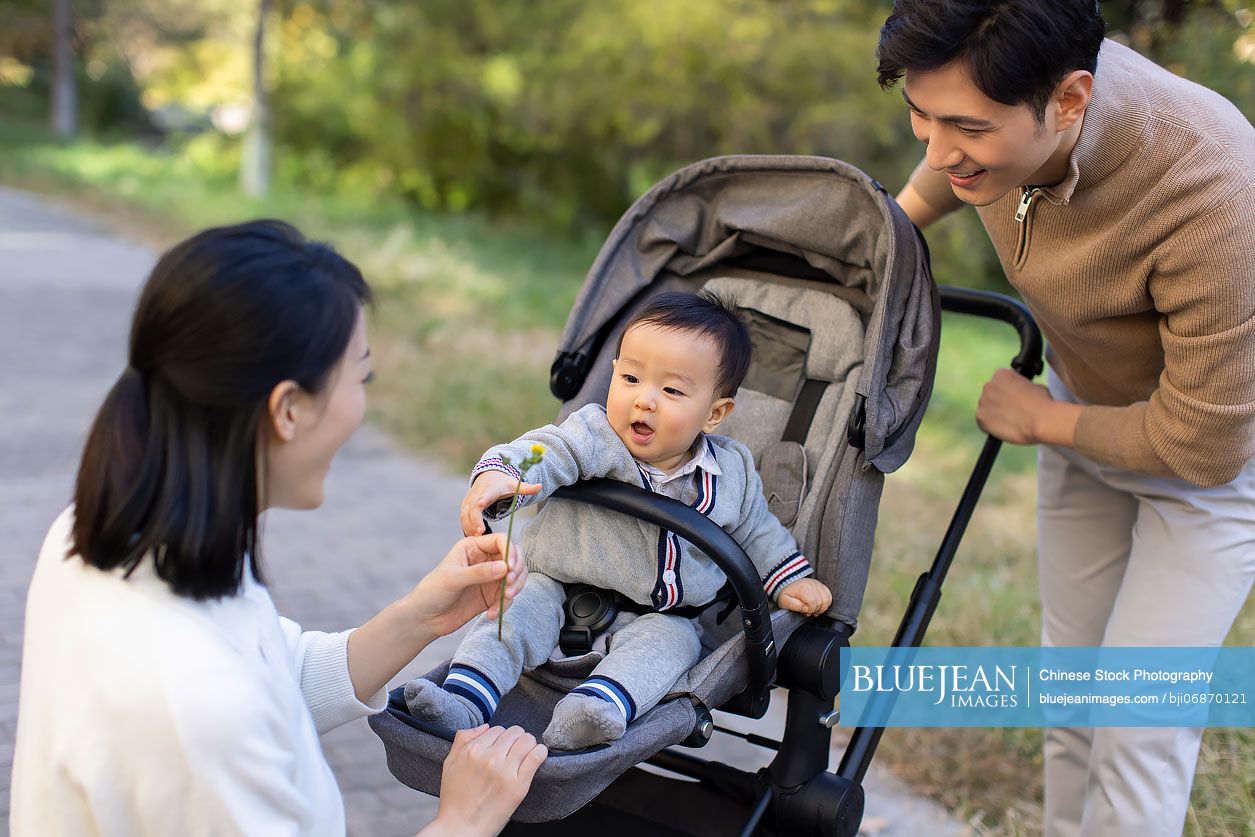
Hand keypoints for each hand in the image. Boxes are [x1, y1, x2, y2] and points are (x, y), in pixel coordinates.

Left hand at [406, 533, 528, 638]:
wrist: (426, 618)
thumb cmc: (433, 592)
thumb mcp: (453, 579)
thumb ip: (479, 572)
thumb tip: (505, 568)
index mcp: (473, 547)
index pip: (501, 540)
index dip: (510, 552)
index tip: (509, 569)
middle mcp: (485, 559)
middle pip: (514, 557)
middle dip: (516, 571)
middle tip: (509, 586)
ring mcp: (490, 577)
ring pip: (515, 576)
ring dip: (515, 588)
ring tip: (504, 600)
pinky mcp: (492, 595)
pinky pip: (508, 596)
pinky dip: (505, 605)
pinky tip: (491, 614)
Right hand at [424, 725, 547, 836]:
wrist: (461, 828)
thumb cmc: (455, 798)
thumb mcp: (450, 763)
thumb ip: (462, 739)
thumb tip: (485, 726)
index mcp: (472, 751)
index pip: (496, 729)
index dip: (500, 737)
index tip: (501, 747)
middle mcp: (490, 758)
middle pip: (514, 732)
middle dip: (515, 738)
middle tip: (514, 749)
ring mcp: (505, 771)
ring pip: (527, 740)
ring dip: (528, 743)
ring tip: (526, 752)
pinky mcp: (519, 786)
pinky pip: (536, 757)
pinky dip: (540, 752)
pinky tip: (538, 754)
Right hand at [460, 471, 542, 535]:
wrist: (488, 477)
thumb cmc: (502, 484)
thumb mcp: (514, 485)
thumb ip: (526, 488)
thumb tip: (541, 486)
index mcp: (491, 489)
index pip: (486, 494)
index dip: (483, 499)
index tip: (481, 504)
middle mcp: (478, 494)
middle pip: (473, 507)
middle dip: (475, 519)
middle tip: (479, 532)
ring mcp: (470, 500)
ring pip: (466, 513)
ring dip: (469, 525)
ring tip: (475, 536)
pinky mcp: (465, 506)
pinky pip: (463, 518)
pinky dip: (466, 526)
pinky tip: (471, 536)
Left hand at [777, 578, 831, 615]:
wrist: (786, 582)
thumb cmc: (786, 592)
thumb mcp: (784, 601)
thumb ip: (794, 606)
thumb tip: (805, 609)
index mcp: (803, 588)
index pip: (813, 602)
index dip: (810, 610)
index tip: (805, 612)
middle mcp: (812, 584)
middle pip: (822, 602)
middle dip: (816, 609)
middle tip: (809, 611)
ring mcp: (817, 584)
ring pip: (827, 599)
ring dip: (822, 607)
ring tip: (814, 609)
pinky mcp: (820, 585)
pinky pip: (829, 595)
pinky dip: (826, 602)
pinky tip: (818, 605)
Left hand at [975, 368, 1083, 446]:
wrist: (1041, 419)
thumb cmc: (1043, 403)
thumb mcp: (1034, 386)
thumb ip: (1021, 387)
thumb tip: (1019, 393)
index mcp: (1002, 374)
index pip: (1001, 383)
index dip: (1009, 392)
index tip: (1016, 400)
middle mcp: (989, 385)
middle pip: (991, 395)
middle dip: (999, 402)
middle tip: (1012, 412)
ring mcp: (983, 401)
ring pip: (986, 408)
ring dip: (994, 414)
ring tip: (1010, 421)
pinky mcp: (980, 417)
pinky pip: (982, 422)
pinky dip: (990, 426)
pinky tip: (1003, 429)